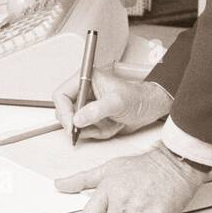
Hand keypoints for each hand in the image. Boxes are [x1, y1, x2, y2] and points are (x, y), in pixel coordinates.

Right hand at [53, 66, 172, 140]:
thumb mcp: (118, 102)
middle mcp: (84, 91)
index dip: (64, 112)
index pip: (61, 95)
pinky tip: (111, 127)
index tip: (72, 124)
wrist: (150, 108)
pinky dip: (99, 133)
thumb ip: (97, 110)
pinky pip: (86, 131)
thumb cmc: (138, 98)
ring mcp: (88, 105)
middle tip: (93, 128)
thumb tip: (78, 119)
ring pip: (76, 124)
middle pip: (65, 112)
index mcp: (86, 79)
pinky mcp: (93, 117)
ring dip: (92, 130)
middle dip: (80, 124)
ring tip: (109, 124)